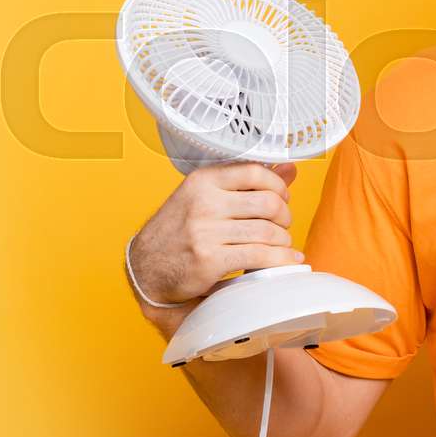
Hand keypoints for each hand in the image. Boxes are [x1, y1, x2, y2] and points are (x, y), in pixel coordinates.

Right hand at [127, 161, 302, 307]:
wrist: (145, 267)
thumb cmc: (180, 229)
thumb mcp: (205, 197)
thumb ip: (247, 183)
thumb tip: (290, 169)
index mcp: (203, 181)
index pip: (255, 171)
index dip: (279, 186)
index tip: (283, 197)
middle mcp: (203, 202)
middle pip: (268, 203)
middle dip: (285, 216)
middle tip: (283, 225)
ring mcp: (205, 232)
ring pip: (268, 231)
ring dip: (284, 240)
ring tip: (282, 245)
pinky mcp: (210, 260)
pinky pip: (259, 256)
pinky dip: (281, 259)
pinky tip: (287, 261)